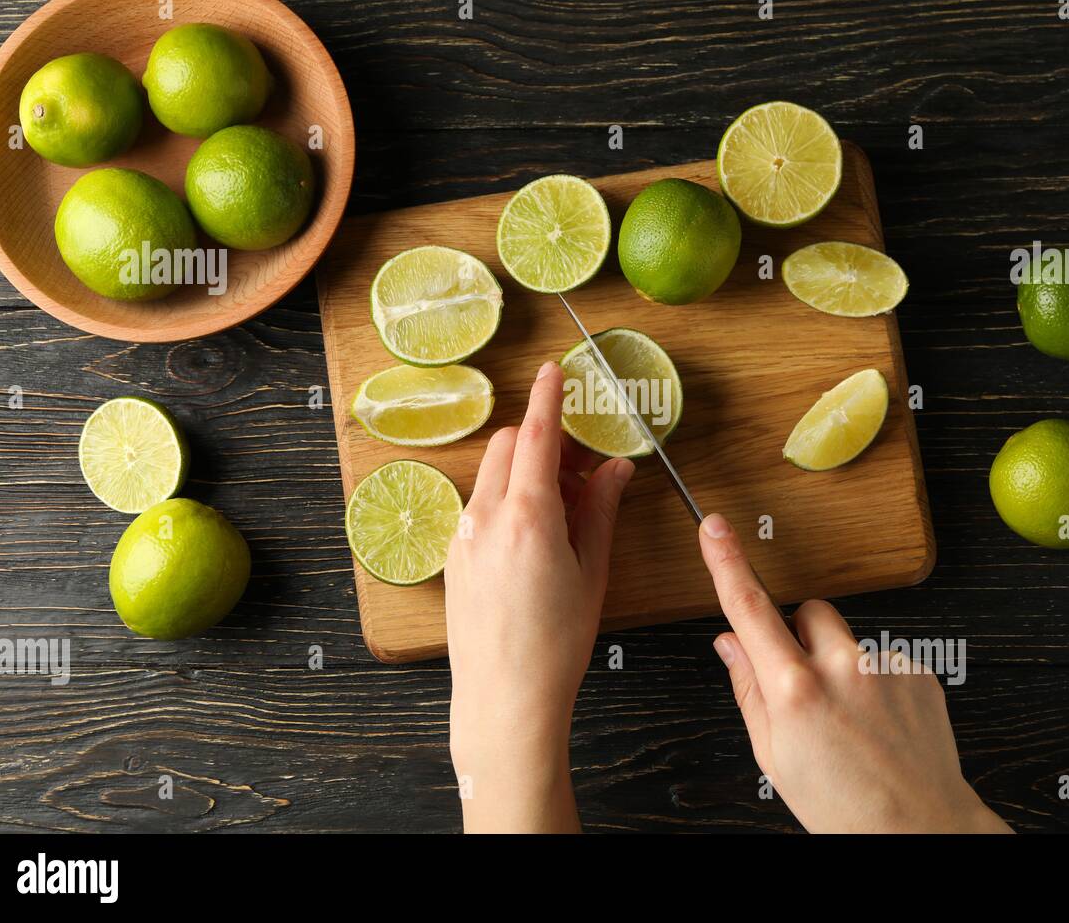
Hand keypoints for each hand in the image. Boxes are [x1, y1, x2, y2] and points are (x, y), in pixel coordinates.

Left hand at [445, 361, 634, 832]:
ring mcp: (463, 536)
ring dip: (522, 471)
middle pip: (507, 446)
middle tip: (581, 469)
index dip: (548, 397)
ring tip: (561, 510)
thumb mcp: (592, 572)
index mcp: (529, 515)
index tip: (553, 370)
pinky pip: (478, 506)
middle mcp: (486, 516)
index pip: (535, 434)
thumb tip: (616, 468)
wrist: (504, 699)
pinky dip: (504, 500)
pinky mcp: (453, 557)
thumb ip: (601, 510)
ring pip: (490, 475)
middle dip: (541, 441)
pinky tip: (532, 537)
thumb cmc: (556, 643)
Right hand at [698, 512, 1010, 832]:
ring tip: (852, 719)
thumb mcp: (774, 757)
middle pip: (808, 611)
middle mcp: (841, 668)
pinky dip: (875, 683)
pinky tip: (880, 724)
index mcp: (794, 690)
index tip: (714, 526)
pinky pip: (882, 658)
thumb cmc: (843, 807)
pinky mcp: (917, 671)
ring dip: (840, 663)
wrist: (919, 830)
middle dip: (800, 636)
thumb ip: (749, 691)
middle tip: (805, 688)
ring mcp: (884, 666)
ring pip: (847, 637)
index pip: (749, 609)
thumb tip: (729, 644)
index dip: (726, 561)